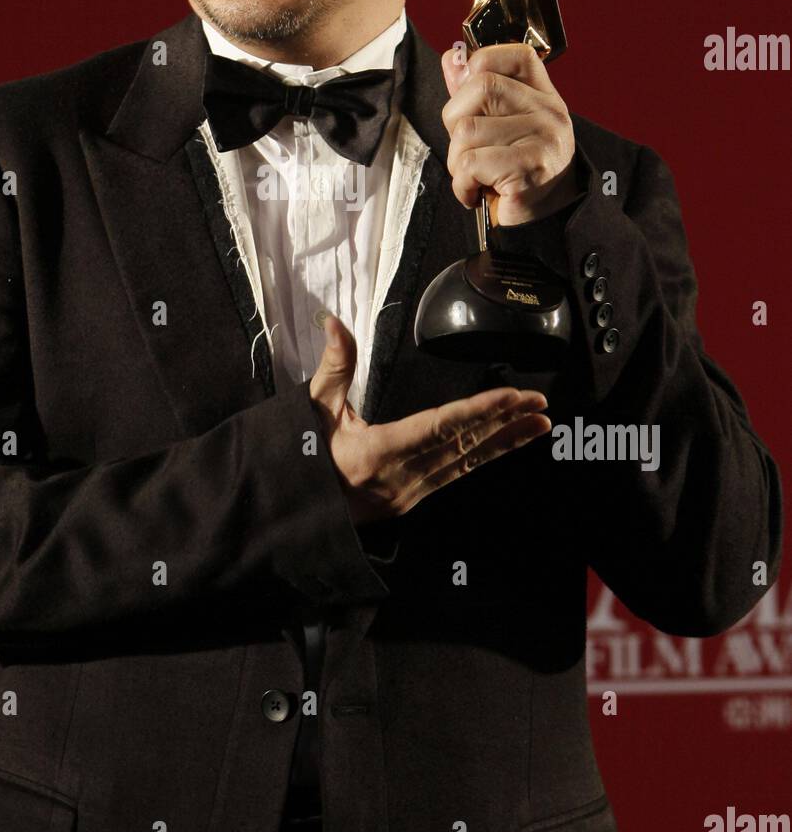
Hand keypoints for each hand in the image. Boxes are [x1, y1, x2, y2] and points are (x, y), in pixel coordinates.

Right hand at [309, 314, 549, 524]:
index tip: (510, 396)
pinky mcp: (412, 498)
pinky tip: (507, 445)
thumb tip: (335, 322)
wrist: (291, 510)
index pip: (440, 427)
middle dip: (504, 422)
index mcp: (378, 452)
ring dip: (505, 442)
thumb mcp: (313, 407)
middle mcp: (401, 477)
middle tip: (539, 402)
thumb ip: (334, 365)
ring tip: (538, 424)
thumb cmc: (301, 455)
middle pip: (463, 445)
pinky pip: (457, 475)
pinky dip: (486, 458)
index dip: (478, 411)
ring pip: (467, 463)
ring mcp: (409, 493)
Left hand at [441, 41, 577, 226]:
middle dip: (457, 122)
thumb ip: (474, 92)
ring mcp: (543, 138)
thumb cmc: (516, 172)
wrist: (543, 222)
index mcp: (543, 96)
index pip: (514, 55)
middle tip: (470, 148)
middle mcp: (549, 112)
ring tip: (477, 175)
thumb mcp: (498, 125)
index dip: (482, 64)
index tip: (469, 95)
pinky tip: (477, 191)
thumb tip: (452, 59)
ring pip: (467, 130)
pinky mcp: (530, 168)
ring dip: (457, 161)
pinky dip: (462, 184)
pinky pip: (470, 163)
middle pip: (480, 87)